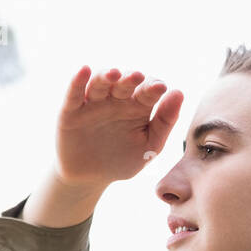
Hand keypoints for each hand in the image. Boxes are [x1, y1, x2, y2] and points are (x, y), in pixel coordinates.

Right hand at [53, 65, 183, 187]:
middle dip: (130, 79)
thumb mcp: (149, 146)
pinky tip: (84, 70)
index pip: (147, 91)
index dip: (153, 87)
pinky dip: (78, 81)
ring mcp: (93, 104)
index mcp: (137, 106)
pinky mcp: (71, 111)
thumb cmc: (122, 160)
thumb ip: (165, 122)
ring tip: (114, 74)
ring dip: (106, 76)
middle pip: (123, 84)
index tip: (161, 88)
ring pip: (99, 84)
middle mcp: (115, 100)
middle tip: (138, 77)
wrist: (90, 179)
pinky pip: (74, 93)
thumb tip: (179, 93)